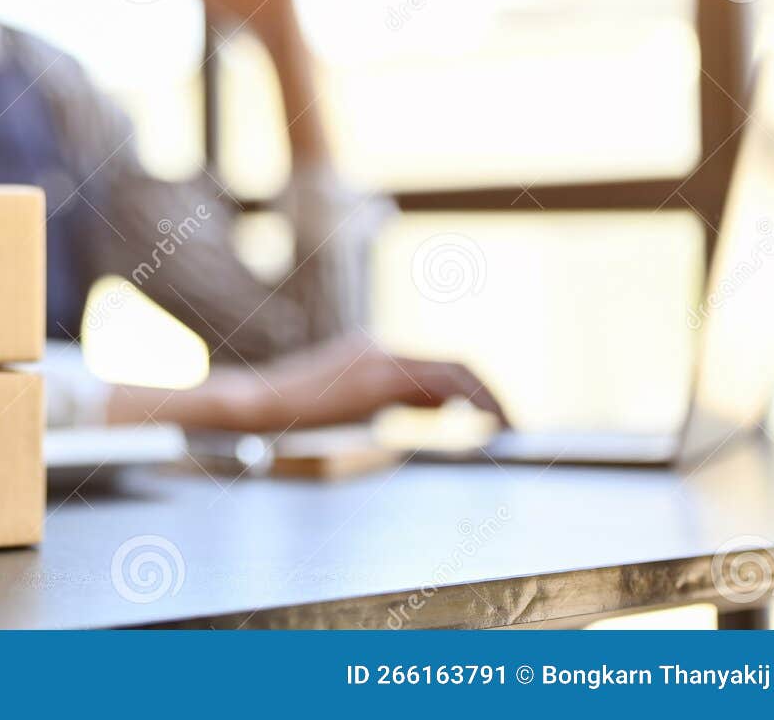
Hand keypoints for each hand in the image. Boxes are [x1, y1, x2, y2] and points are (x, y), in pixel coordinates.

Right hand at [241, 335, 506, 429]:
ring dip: (486, 396)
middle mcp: (380, 348)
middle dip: (488, 392)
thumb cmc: (296, 415)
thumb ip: (394, 400)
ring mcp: (378, 358)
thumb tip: (443, 404)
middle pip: (452, 363)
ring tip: (508, 424)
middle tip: (512, 422)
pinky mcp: (377, 376)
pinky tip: (485, 421)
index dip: (472, 388)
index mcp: (372, 352)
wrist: (260, 404)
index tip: (493, 413)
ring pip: (451, 370)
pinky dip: (470, 399)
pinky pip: (438, 383)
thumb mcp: (354, 405)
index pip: (436, 366)